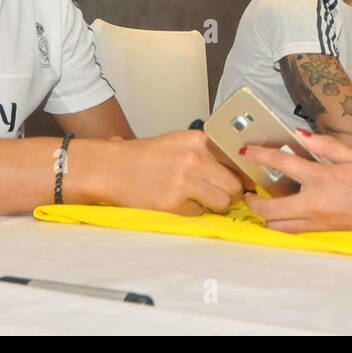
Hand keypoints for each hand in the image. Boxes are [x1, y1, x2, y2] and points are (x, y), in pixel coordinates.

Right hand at [100, 130, 243, 215]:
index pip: (236, 159)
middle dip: (230, 194)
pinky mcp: (174, 202)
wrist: (109, 168)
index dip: (241, 174)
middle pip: (234, 184)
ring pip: (222, 202)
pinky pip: (198, 213)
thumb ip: (206, 154)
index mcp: (198, 139)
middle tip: (218, 195)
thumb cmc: (143, 157)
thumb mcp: (178, 143)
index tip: (242, 182)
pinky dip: (191, 212)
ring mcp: (185, 180)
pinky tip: (176, 202)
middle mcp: (195, 158)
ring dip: (214, 205)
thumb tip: (238, 172)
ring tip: (198, 200)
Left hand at [242, 131, 351, 232]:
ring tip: (266, 201)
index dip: (259, 155)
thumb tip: (300, 134)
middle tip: (249, 191)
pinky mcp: (321, 230)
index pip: (281, 164)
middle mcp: (312, 203)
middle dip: (252, 200)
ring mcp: (315, 220)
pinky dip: (281, 221)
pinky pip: (291, 230)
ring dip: (266, 214)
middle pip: (268, 209)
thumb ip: (325, 145)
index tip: (246, 151)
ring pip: (277, 225)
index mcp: (320, 179)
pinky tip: (287, 209)